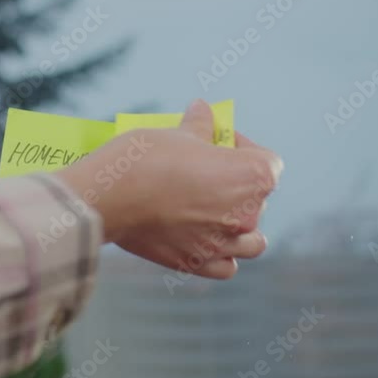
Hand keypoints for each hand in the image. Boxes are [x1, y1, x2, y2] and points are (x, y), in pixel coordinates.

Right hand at [55, 99, 282, 278]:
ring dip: (240, 227)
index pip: (268, 162)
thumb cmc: (146, 159)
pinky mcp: (196, 263)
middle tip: (204, 171)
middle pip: (259, 200)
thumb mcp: (178, 134)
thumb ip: (199, 126)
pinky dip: (220, 256)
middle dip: (236, 184)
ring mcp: (222, 243)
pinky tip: (203, 239)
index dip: (243, 147)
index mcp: (252, 177)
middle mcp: (246, 214)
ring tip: (215, 212)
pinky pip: (225, 266)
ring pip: (252, 241)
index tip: (217, 142)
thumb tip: (202, 110)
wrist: (109, 197)